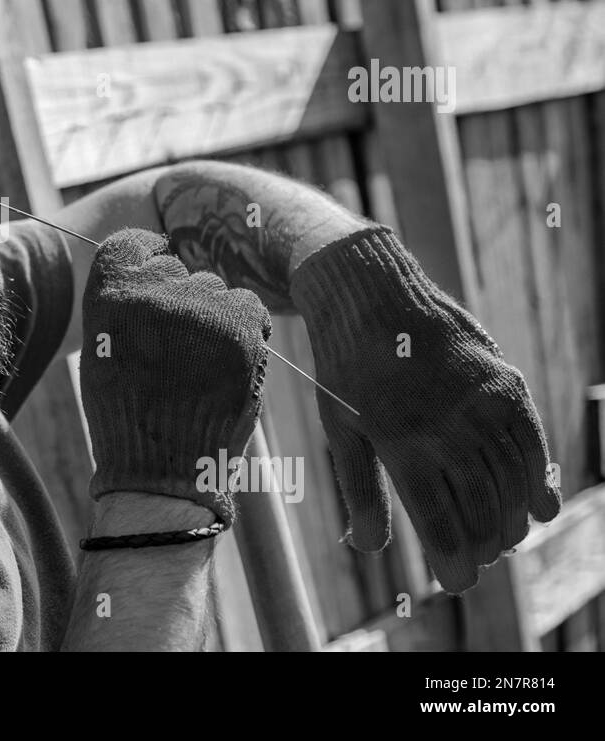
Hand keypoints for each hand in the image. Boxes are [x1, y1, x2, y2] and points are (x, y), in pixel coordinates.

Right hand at [80, 228, 271, 524]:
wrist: (162, 471)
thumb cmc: (127, 413)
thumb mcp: (102, 349)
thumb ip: (123, 302)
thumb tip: (158, 262)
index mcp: (109, 296)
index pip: (131, 244)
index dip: (146, 255)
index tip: (153, 272)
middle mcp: (152, 292)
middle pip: (176, 267)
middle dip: (178, 298)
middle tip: (174, 347)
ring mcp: (198, 308)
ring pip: (213, 288)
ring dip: (210, 316)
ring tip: (197, 365)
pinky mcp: (239, 327)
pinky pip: (247, 305)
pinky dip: (242, 329)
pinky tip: (225, 362)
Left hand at [291, 227, 561, 592]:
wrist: (372, 294)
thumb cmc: (346, 366)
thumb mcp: (339, 428)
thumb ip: (359, 490)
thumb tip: (365, 547)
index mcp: (401, 443)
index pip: (441, 523)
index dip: (454, 562)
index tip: (457, 583)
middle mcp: (448, 427)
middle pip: (483, 508)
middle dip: (484, 544)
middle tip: (478, 560)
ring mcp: (482, 404)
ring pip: (511, 482)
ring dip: (512, 519)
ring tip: (503, 539)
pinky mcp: (505, 384)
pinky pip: (532, 444)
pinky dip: (538, 479)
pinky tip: (539, 506)